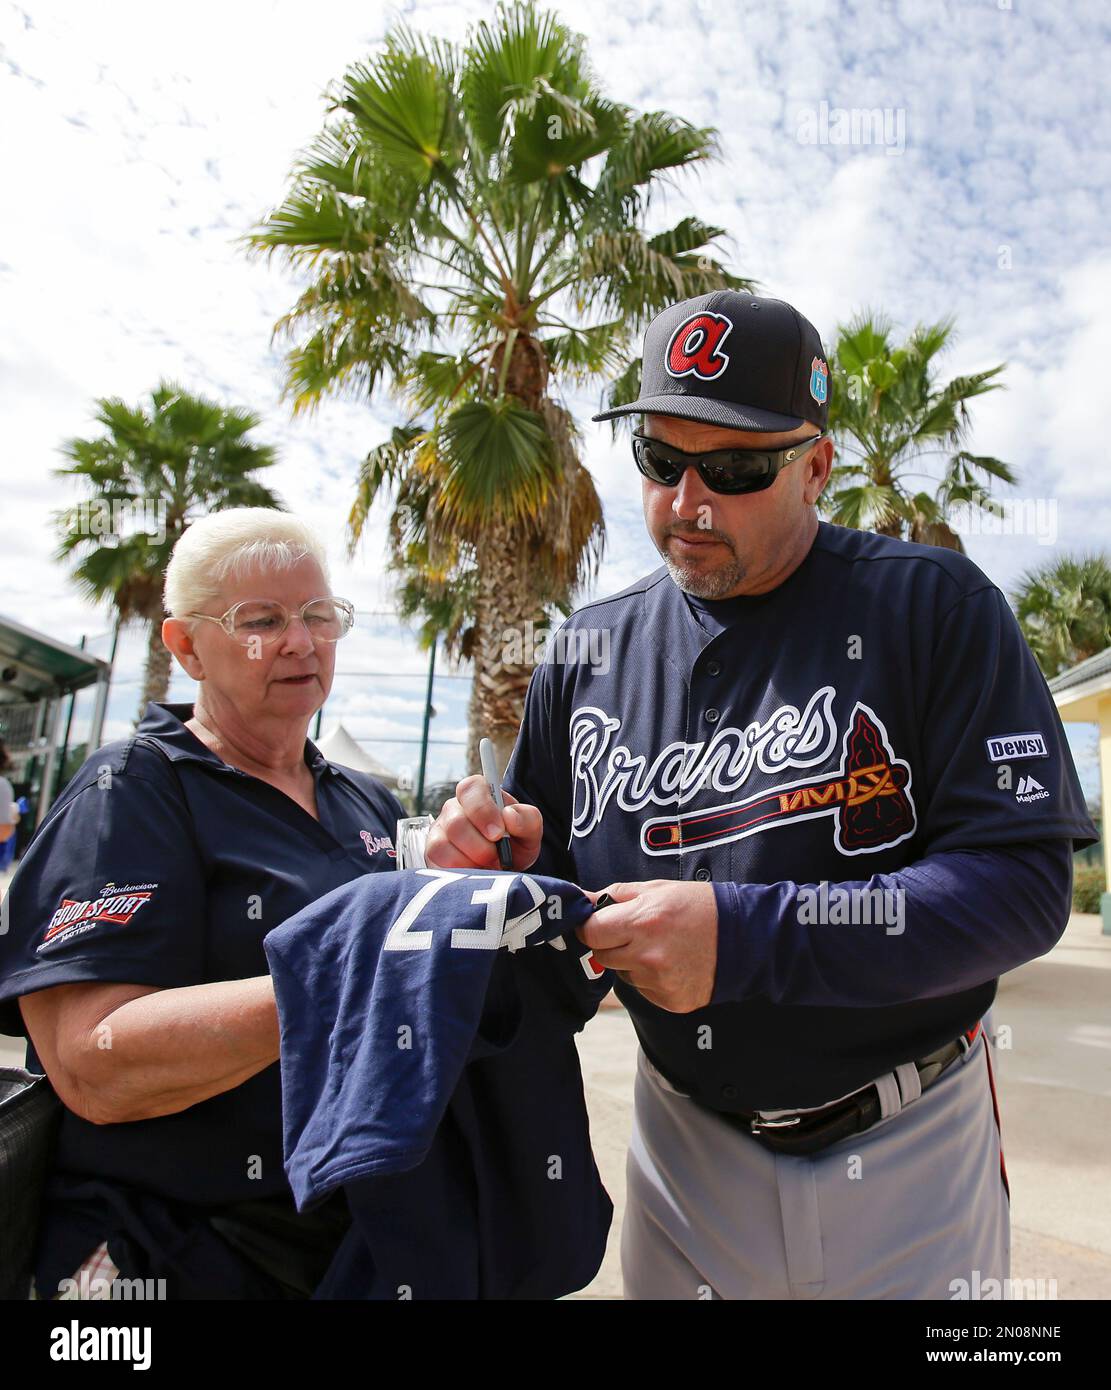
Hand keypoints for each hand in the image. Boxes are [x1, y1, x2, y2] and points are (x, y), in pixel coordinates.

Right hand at [424, 773, 543, 871]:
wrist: (504, 870)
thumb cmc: (515, 844)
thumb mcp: (530, 832)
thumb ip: (527, 819)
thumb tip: (509, 815)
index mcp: (478, 794)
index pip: (470, 788)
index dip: (482, 810)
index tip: (498, 833)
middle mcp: (454, 808)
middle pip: (456, 822)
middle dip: (480, 846)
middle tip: (496, 857)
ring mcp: (439, 831)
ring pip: (443, 844)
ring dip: (470, 861)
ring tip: (487, 866)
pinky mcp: (432, 854)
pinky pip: (437, 863)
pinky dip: (460, 872)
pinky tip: (474, 872)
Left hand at [578, 880, 717, 1012]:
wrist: (746, 938)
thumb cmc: (700, 907)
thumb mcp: (658, 889)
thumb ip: (616, 895)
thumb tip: (582, 900)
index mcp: (643, 922)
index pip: (591, 933)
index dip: (590, 927)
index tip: (598, 923)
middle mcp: (648, 956)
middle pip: (601, 956)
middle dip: (610, 943)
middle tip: (634, 932)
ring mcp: (659, 983)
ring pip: (623, 973)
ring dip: (632, 961)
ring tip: (662, 947)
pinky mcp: (670, 1001)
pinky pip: (643, 990)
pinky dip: (651, 979)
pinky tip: (673, 964)